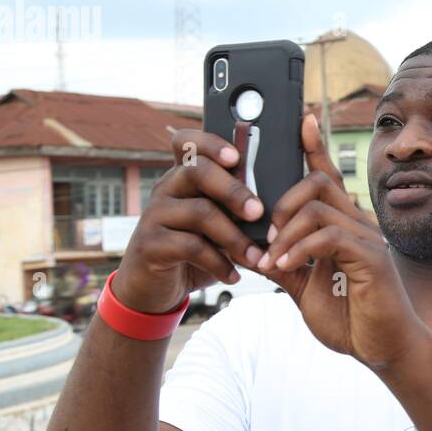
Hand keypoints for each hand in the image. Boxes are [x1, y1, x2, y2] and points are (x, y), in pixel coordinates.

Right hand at [112, 129, 267, 313]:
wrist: (154, 288)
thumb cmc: (195, 251)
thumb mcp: (217, 228)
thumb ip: (238, 212)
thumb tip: (281, 208)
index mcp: (183, 176)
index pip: (187, 142)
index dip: (211, 143)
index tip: (236, 157)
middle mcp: (166, 188)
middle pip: (198, 171)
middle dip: (234, 190)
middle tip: (258, 212)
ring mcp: (154, 215)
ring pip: (199, 212)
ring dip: (234, 237)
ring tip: (256, 257)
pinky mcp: (150, 244)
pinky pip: (191, 247)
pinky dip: (219, 263)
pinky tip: (234, 276)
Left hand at [256, 113, 431, 367]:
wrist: (383, 350)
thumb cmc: (350, 318)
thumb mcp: (303, 288)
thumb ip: (283, 263)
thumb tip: (250, 248)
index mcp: (344, 225)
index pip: (327, 176)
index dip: (314, 146)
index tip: (300, 118)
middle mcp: (358, 224)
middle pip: (317, 182)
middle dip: (281, 202)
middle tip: (265, 236)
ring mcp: (367, 239)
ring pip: (317, 207)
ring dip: (284, 232)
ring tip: (271, 260)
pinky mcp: (370, 258)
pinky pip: (328, 236)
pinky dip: (299, 249)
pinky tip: (285, 267)